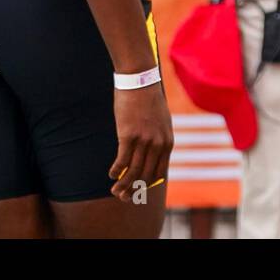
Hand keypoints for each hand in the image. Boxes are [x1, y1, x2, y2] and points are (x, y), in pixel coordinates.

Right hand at [108, 85, 172, 201]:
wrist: (140, 81)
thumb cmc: (149, 101)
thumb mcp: (161, 122)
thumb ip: (158, 139)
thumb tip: (151, 156)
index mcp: (168, 142)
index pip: (159, 173)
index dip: (148, 185)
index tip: (139, 191)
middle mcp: (157, 144)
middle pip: (145, 176)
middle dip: (134, 190)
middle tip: (124, 197)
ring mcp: (143, 141)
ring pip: (133, 172)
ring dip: (123, 185)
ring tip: (115, 191)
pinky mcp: (128, 136)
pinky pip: (121, 160)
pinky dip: (116, 171)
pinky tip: (111, 175)